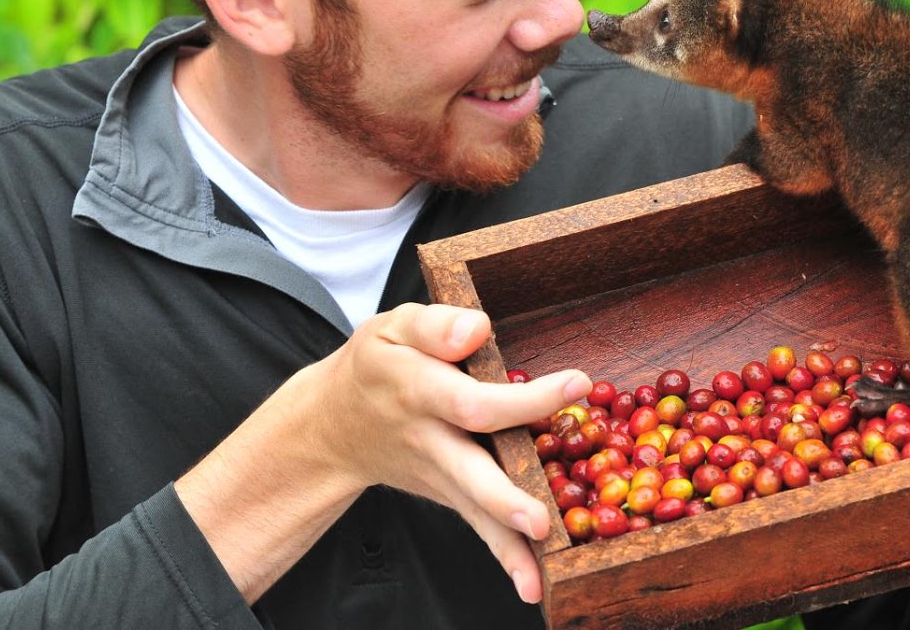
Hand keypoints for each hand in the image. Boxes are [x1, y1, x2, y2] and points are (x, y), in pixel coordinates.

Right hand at [309, 303, 590, 602]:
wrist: (334, 425)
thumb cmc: (376, 367)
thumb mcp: (391, 328)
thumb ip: (433, 325)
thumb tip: (476, 329)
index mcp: (416, 390)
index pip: (471, 400)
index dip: (522, 397)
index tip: (576, 384)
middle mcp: (428, 438)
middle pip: (469, 470)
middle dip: (505, 498)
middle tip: (542, 518)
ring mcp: (437, 474)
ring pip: (474, 510)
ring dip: (506, 544)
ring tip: (538, 575)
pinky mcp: (448, 494)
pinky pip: (477, 525)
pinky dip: (504, 556)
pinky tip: (532, 584)